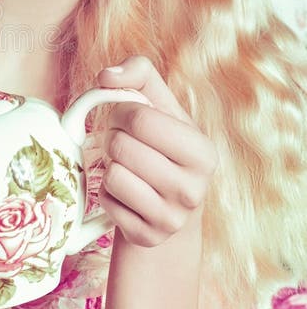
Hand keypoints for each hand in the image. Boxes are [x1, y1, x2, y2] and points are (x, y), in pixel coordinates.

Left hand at [96, 55, 217, 247]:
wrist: (166, 203)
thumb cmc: (159, 143)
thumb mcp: (158, 103)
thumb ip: (138, 72)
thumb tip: (106, 76)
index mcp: (202, 152)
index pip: (141, 119)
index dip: (122, 112)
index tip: (128, 117)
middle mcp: (193, 189)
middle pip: (121, 146)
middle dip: (113, 138)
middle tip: (125, 143)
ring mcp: (172, 218)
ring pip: (112, 175)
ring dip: (109, 165)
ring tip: (127, 166)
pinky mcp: (147, 236)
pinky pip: (106, 201)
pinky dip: (107, 192)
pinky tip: (125, 192)